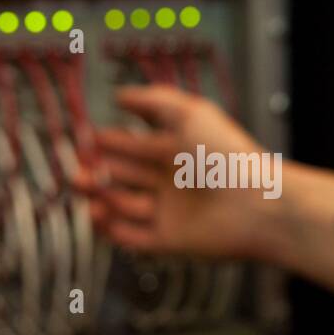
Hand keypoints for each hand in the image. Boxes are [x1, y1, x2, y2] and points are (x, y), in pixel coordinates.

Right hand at [76, 84, 272, 258]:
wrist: (255, 203)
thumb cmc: (226, 154)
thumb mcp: (190, 113)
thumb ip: (154, 100)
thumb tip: (119, 94)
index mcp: (177, 149)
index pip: (134, 144)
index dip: (109, 140)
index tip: (84, 136)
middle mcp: (172, 180)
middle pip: (125, 174)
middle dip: (98, 168)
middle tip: (78, 165)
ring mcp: (170, 211)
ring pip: (123, 204)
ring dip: (100, 196)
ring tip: (82, 185)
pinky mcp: (170, 240)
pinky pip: (133, 237)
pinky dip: (112, 230)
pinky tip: (97, 216)